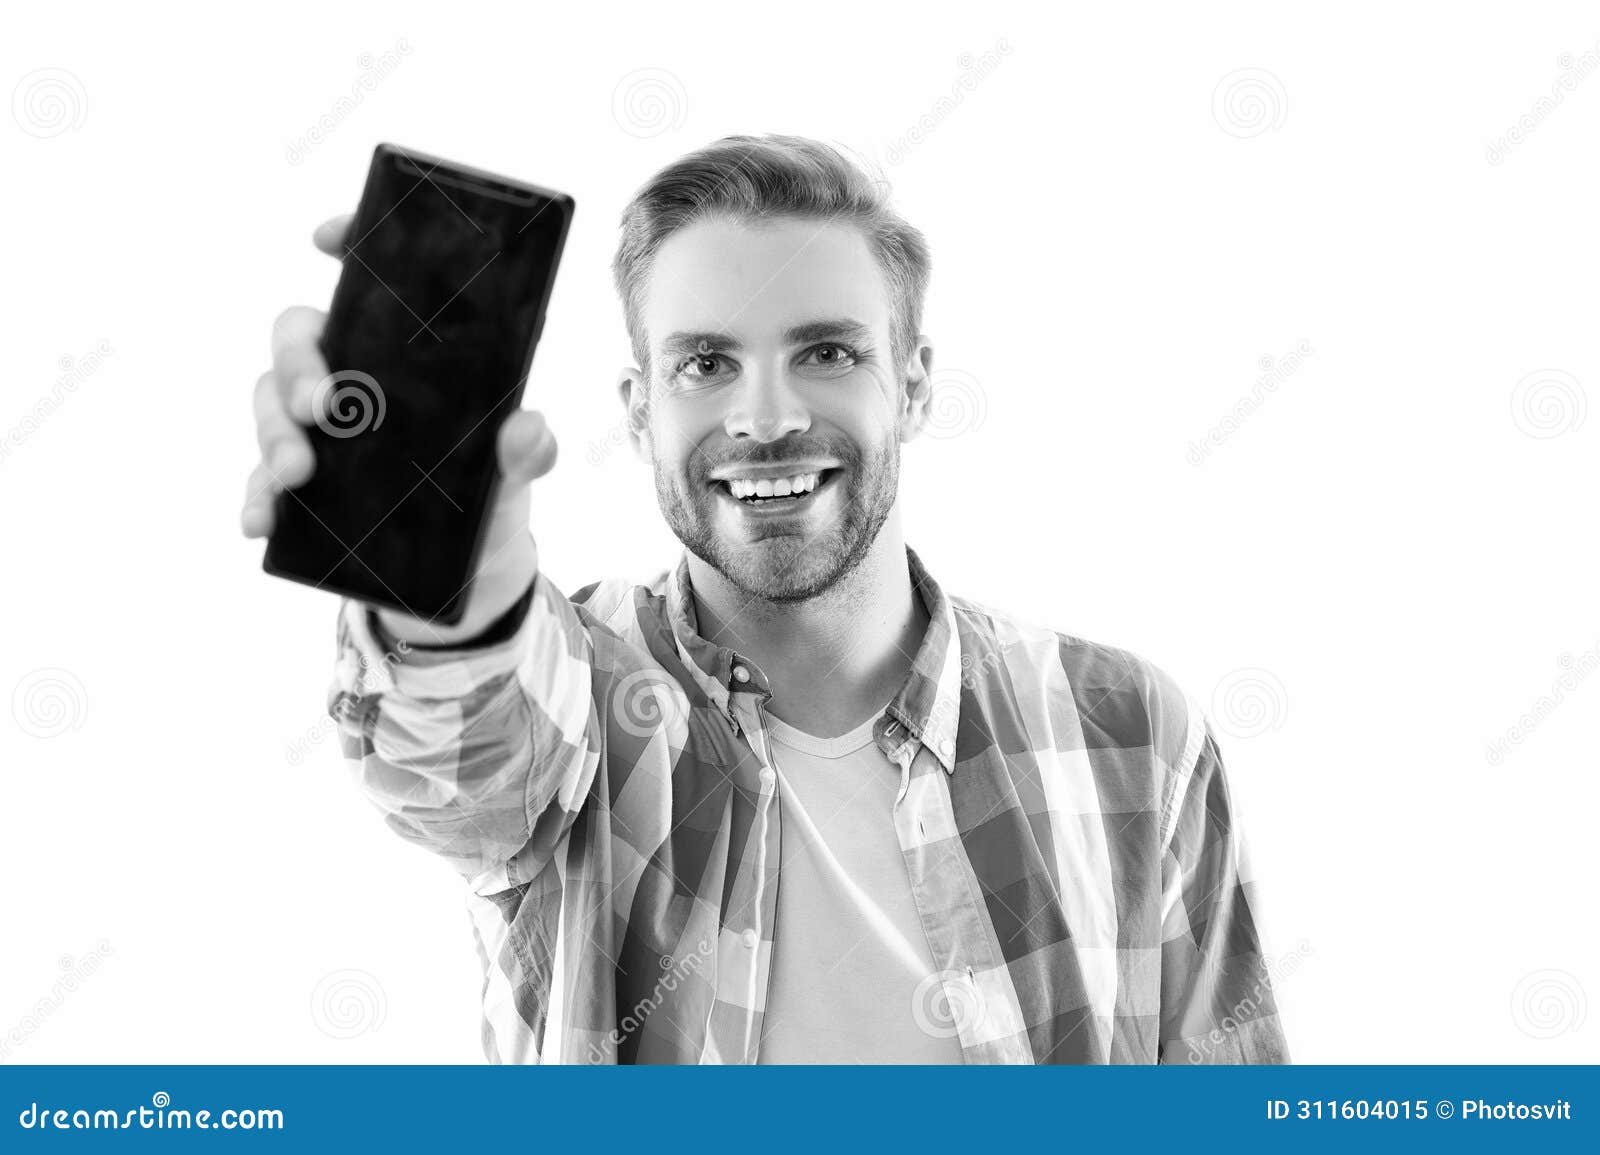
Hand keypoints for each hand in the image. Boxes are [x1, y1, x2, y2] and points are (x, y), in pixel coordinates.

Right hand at [241, 214, 556, 644]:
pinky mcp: (302, 487)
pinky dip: (257, 497)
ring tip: (298, 475)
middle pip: (301, 339)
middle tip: (323, 407)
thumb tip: (529, 429)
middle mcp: (357, 379)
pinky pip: (261, 480)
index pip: (369, 281)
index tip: (326, 237)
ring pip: (269, 405)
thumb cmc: (492, 497)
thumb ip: (527, 452)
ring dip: (274, 436)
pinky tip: (261, 520)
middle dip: (299, 367)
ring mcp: (321, 431)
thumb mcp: (517, 475)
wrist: (474, 576)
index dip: (346, 243)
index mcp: (407, 355)